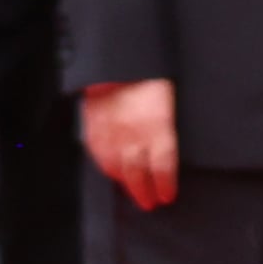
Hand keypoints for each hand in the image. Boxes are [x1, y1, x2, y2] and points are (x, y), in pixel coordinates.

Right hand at [83, 77, 179, 209]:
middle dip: (143, 191)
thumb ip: (166, 124)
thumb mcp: (169, 98)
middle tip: (148, 204)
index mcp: (158, 125)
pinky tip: (110, 172)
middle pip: (138, 171)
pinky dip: (104, 166)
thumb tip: (167, 145)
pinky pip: (98, 153)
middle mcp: (134, 133)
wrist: (118, 59)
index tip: (166, 196)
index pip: (163, 164)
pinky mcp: (93, 125)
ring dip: (124, 182)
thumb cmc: (149, 75)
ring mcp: (111, 131)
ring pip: (116, 166)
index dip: (164, 183)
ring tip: (130, 192)